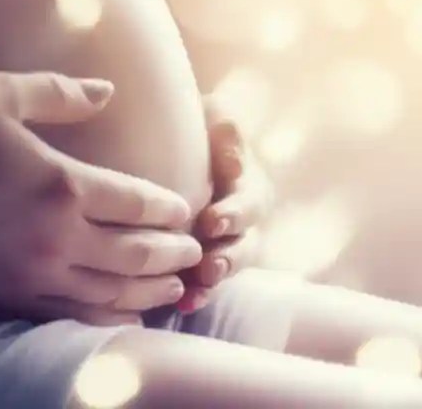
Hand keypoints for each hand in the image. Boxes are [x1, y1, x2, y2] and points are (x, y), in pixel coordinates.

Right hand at [0, 71, 202, 325]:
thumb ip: (59, 92)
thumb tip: (108, 90)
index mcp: (62, 185)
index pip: (138, 202)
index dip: (169, 209)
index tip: (185, 210)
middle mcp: (56, 237)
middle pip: (135, 254)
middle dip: (173, 253)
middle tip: (195, 251)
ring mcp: (30, 276)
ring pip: (110, 294)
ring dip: (150, 291)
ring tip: (174, 287)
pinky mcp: (3, 301)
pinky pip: (68, 319)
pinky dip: (105, 320)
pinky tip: (121, 317)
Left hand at [177, 97, 274, 312]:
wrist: (173, 143)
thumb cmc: (197, 126)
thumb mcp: (216, 116)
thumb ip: (227, 130)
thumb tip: (232, 150)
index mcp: (248, 186)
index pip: (249, 204)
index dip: (234, 215)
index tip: (212, 222)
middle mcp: (243, 221)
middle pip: (244, 245)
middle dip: (228, 257)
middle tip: (209, 266)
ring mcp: (225, 245)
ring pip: (226, 269)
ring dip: (214, 281)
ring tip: (195, 292)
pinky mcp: (203, 262)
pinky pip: (203, 284)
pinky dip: (195, 295)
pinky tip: (181, 304)